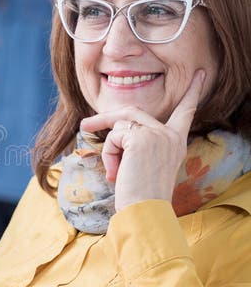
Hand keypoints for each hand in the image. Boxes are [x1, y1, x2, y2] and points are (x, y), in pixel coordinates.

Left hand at [80, 70, 205, 211]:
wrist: (144, 211)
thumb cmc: (140, 195)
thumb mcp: (143, 164)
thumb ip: (138, 144)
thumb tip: (114, 129)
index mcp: (177, 142)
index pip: (186, 112)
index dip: (192, 92)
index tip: (201, 75)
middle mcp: (170, 135)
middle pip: (133, 112)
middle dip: (106, 118)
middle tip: (85, 125)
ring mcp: (157, 134)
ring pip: (119, 125)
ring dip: (109, 147)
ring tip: (114, 171)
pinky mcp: (140, 138)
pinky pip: (113, 136)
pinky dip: (108, 153)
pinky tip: (115, 173)